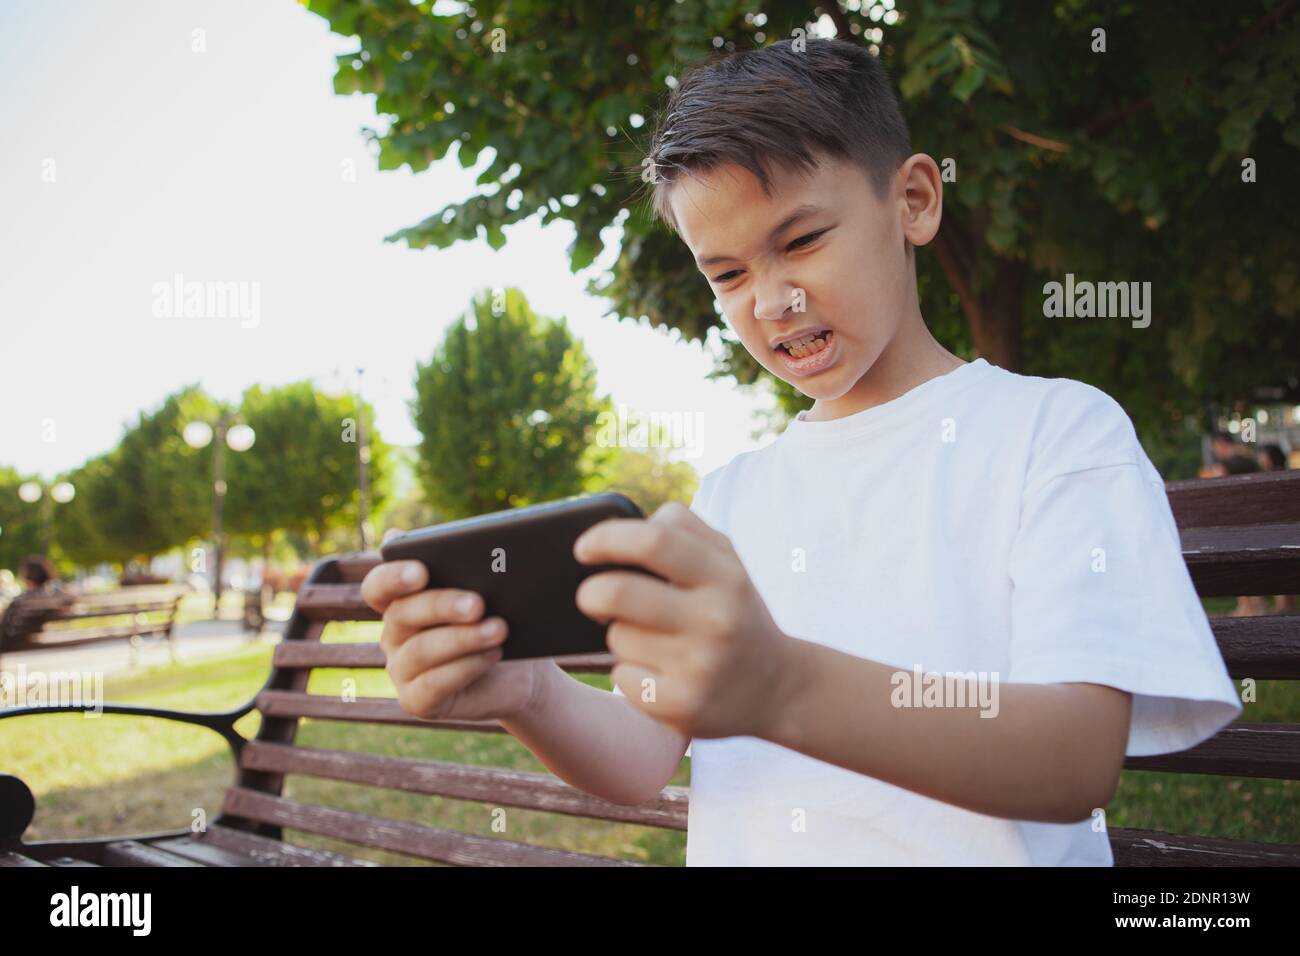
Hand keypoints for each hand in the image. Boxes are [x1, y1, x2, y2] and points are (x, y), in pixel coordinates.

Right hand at [360, 560, 550, 721]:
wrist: (516, 672)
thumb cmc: (496, 620)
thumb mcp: (489, 594)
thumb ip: (474, 572)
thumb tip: (486, 558)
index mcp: (401, 599)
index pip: (378, 585)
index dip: (393, 576)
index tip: (421, 570)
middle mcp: (394, 633)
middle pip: (402, 614)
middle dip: (441, 605)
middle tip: (478, 603)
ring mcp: (401, 669)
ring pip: (420, 650)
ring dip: (462, 638)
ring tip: (499, 629)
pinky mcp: (416, 700)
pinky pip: (433, 684)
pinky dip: (466, 667)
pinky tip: (492, 654)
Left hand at [573, 500, 793, 740]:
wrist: (778, 688)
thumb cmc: (734, 611)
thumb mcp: (726, 562)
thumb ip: (681, 529)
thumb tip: (619, 524)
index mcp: (725, 576)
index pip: (653, 541)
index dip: (606, 538)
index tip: (583, 548)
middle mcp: (716, 620)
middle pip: (617, 592)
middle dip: (590, 593)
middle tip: (591, 597)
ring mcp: (700, 667)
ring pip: (617, 637)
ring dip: (619, 635)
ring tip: (650, 641)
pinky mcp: (683, 707)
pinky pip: (622, 678)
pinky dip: (628, 673)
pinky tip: (657, 674)